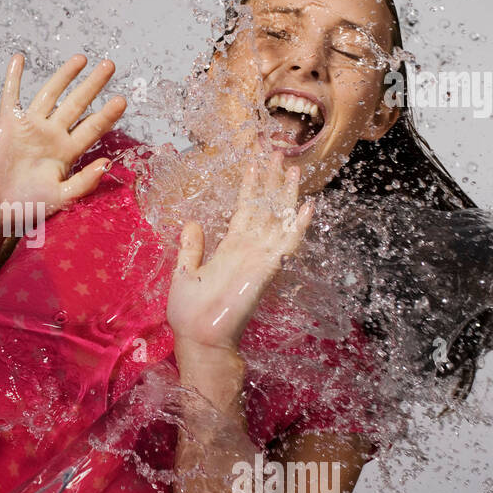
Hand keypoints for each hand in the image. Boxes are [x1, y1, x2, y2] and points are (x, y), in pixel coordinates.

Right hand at [0, 53, 126, 216]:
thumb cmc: (26, 208)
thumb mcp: (60, 198)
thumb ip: (84, 183)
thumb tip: (107, 164)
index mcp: (67, 153)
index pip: (92, 128)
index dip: (107, 114)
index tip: (122, 100)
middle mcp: (52, 136)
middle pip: (77, 104)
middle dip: (93, 85)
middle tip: (110, 66)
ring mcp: (30, 127)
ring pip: (50, 95)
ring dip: (64, 76)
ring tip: (81, 58)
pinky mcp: (7, 125)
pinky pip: (11, 96)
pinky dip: (14, 77)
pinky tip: (18, 59)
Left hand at [166, 150, 314, 352]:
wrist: (200, 340)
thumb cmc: (190, 312)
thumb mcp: (184, 272)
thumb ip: (190, 248)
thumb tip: (192, 222)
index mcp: (229, 248)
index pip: (243, 210)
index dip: (249, 187)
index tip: (253, 163)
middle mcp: (247, 249)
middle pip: (264, 208)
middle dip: (271, 181)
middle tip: (278, 152)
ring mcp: (259, 258)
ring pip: (278, 220)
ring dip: (287, 195)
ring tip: (294, 168)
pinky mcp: (266, 270)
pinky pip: (286, 245)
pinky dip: (298, 226)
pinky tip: (308, 206)